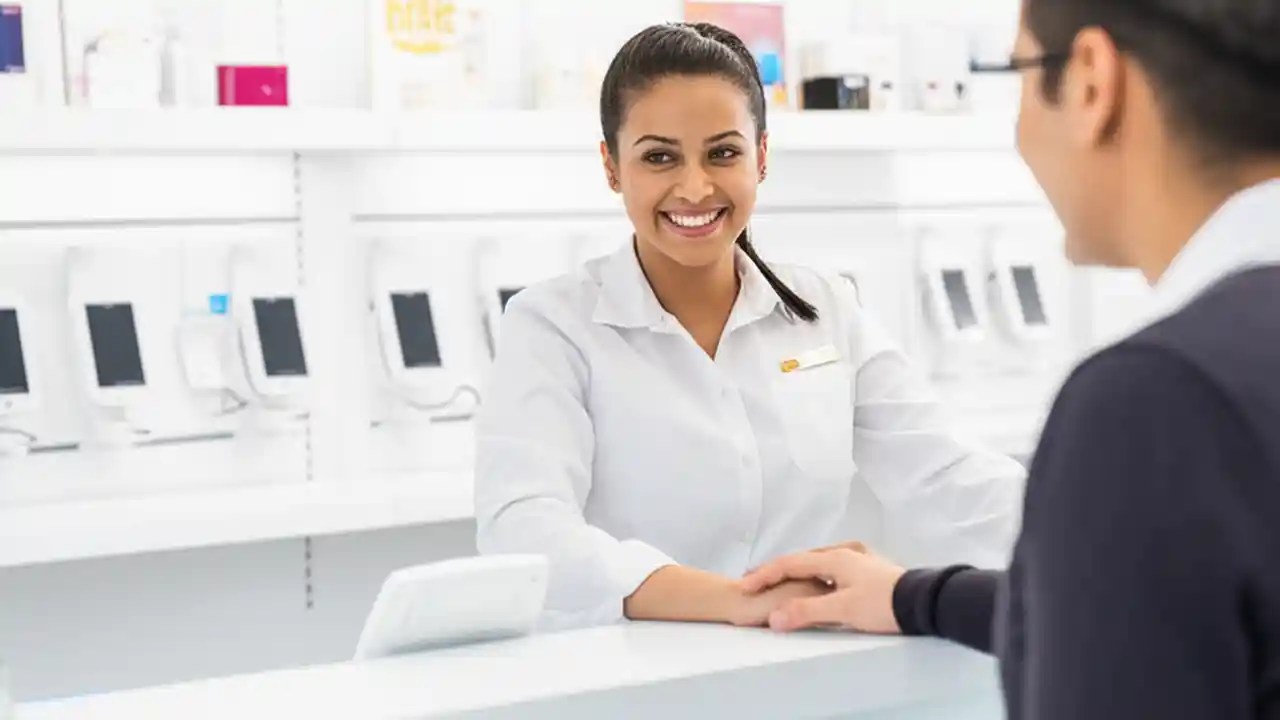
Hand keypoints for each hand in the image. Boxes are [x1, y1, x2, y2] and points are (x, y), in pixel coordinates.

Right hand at [740, 548, 905, 633]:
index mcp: (834, 558)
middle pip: (803, 559)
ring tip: (783, 580)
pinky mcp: (871, 570)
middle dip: (777, 570)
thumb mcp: (842, 611)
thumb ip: (806, 612)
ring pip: (820, 562)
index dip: (764, 575)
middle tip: (756, 579)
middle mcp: (846, 553)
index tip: (744, 586)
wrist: (925, 601)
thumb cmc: (885, 603)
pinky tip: (821, 583)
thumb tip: (774, 618)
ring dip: (798, 572)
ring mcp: (860, 559)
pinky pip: (834, 568)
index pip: (789, 564)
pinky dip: (817, 575)